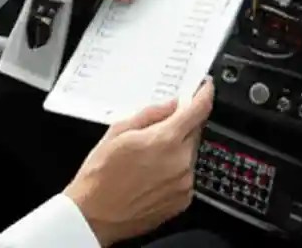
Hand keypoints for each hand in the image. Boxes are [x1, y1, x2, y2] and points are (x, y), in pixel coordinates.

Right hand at [62, 79, 215, 245]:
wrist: (95, 215)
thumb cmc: (100, 175)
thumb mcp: (117, 132)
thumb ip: (150, 114)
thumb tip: (171, 105)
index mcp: (165, 140)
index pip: (198, 110)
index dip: (205, 94)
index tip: (206, 87)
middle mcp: (180, 162)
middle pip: (194, 131)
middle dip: (181, 125)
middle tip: (157, 130)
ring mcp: (184, 183)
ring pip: (190, 153)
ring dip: (176, 149)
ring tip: (147, 159)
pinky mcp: (184, 199)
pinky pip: (186, 174)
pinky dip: (175, 169)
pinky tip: (152, 174)